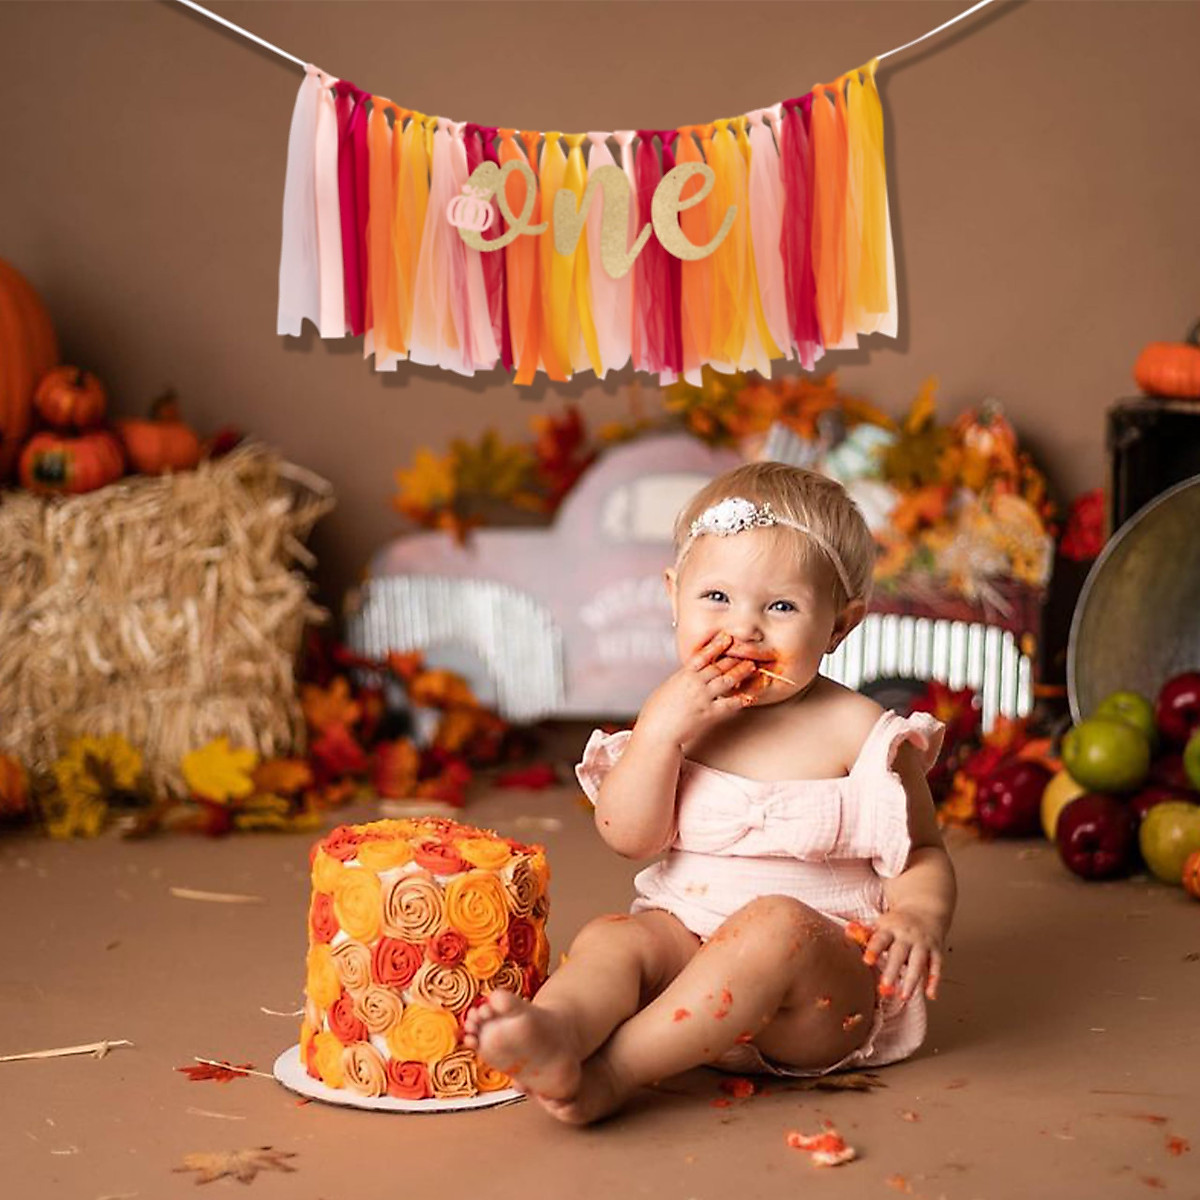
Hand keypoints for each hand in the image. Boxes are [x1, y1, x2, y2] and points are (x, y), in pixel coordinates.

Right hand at [637, 631, 759, 749]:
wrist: (657, 730)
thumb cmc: (656, 712)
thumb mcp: (666, 688)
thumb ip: (680, 680)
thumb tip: (688, 676)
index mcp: (683, 676)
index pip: (702, 656)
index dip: (716, 646)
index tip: (726, 638)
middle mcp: (695, 684)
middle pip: (718, 666)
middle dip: (733, 658)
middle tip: (746, 651)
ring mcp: (703, 698)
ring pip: (726, 680)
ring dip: (740, 672)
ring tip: (751, 666)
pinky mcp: (709, 713)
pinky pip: (729, 704)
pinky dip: (741, 699)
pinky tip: (750, 696)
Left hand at [848, 913, 943, 1003]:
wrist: (924, 908)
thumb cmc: (898, 921)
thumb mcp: (882, 923)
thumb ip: (866, 932)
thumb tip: (848, 933)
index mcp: (890, 928)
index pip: (881, 939)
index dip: (874, 949)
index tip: (867, 961)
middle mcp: (907, 936)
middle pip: (899, 953)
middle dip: (892, 970)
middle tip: (885, 987)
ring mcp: (922, 943)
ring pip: (918, 962)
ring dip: (912, 980)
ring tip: (904, 997)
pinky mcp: (935, 950)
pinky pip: (936, 966)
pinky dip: (934, 981)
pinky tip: (930, 995)